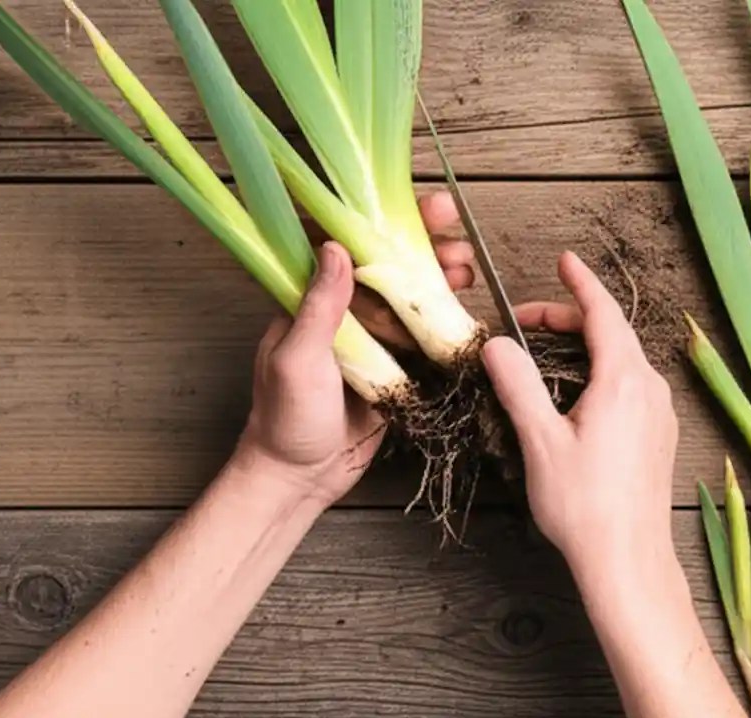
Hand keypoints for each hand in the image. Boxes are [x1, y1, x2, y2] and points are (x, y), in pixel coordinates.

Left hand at [238, 191, 474, 503]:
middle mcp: (342, 313)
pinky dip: (445, 319)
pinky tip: (464, 307)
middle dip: (421, 242)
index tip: (410, 205)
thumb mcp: (296, 360)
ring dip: (438, 276)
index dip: (376, 217)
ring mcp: (371, 340)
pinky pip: (422, 335)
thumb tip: (336, 248)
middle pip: (385, 263)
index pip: (345, 244)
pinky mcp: (394, 368)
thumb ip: (319, 308)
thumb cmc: (284, 420)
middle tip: (454, 233)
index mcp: (310, 301)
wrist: (300, 478)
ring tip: (466, 267)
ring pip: (409, 295)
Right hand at [481, 252, 678, 580]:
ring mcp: (660, 414)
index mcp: (623, 380)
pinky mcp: (659, 436)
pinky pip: (631, 387)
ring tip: (544, 353)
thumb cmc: (584, 504)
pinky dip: (600, 374)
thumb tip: (498, 345)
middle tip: (527, 319)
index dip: (581, 283)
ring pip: (623, 361)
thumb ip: (518, 384)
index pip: (603, 313)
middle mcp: (650, 389)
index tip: (564, 261)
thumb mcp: (539, 439)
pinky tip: (574, 395)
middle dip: (570, 318)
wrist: (628, 560)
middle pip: (612, 334)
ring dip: (585, 347)